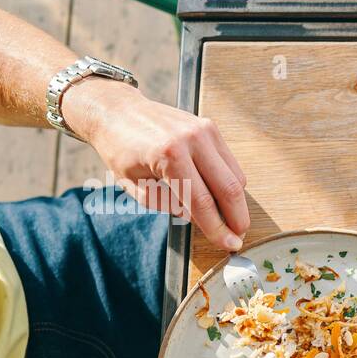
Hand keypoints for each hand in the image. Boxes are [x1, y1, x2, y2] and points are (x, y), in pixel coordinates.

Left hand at [65, 78, 250, 250]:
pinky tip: (221, 197)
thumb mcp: (136, 188)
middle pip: (229, 189)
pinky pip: (231, 164)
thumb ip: (171, 206)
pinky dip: (231, 184)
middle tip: (239, 237)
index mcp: (168, 155)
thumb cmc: (121, 150)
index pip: (202, 202)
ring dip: (237, 203)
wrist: (117, 111)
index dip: (218, 228)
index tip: (230, 246)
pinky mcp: (211, 128)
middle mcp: (192, 139)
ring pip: (236, 176)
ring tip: (230, 219)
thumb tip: (203, 221)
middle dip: (238, 219)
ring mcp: (205, 131)